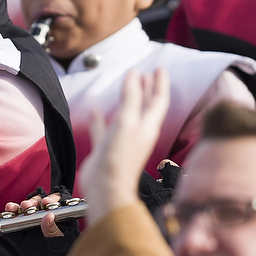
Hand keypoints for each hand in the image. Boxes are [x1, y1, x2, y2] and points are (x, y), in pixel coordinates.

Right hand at [3, 190, 65, 237]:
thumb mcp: (61, 247)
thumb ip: (54, 231)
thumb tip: (49, 216)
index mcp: (61, 222)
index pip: (59, 204)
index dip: (53, 199)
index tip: (45, 203)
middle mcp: (46, 221)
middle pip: (39, 204)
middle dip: (32, 202)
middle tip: (26, 206)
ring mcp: (32, 227)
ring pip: (25, 212)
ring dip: (18, 207)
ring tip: (13, 208)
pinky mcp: (21, 236)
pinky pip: (13, 225)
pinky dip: (8, 218)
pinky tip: (7, 213)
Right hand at [78, 69, 169, 224]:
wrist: (106, 188)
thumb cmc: (120, 157)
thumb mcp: (127, 122)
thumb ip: (131, 97)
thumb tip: (134, 74)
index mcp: (148, 126)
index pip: (158, 99)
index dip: (160, 82)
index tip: (159, 67)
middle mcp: (138, 132)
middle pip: (146, 106)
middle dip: (148, 89)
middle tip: (147, 74)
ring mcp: (122, 140)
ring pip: (127, 115)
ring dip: (128, 100)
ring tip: (127, 86)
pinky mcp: (107, 148)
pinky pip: (105, 129)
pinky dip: (101, 119)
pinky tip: (95, 110)